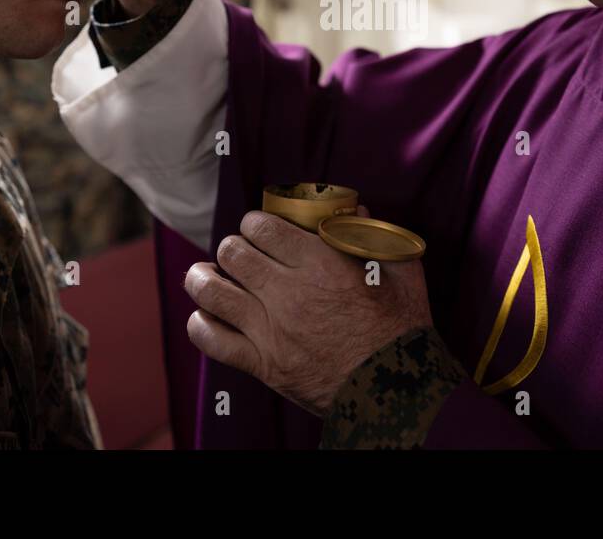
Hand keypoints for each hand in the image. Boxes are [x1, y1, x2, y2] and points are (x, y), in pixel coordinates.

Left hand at [184, 211, 433, 415]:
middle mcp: (288, 294)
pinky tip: (206, 315)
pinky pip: (212, 341)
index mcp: (321, 265)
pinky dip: (200, 324)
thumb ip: (378, 238)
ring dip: (202, 278)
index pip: (263, 228)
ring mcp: (271, 331)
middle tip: (240, 253)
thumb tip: (358, 210)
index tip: (259, 228)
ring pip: (213, 292)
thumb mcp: (402, 273)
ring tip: (205, 274)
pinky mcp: (263, 365)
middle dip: (232, 247)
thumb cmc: (401, 330)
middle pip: (233, 254)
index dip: (254, 223)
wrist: (395, 392)